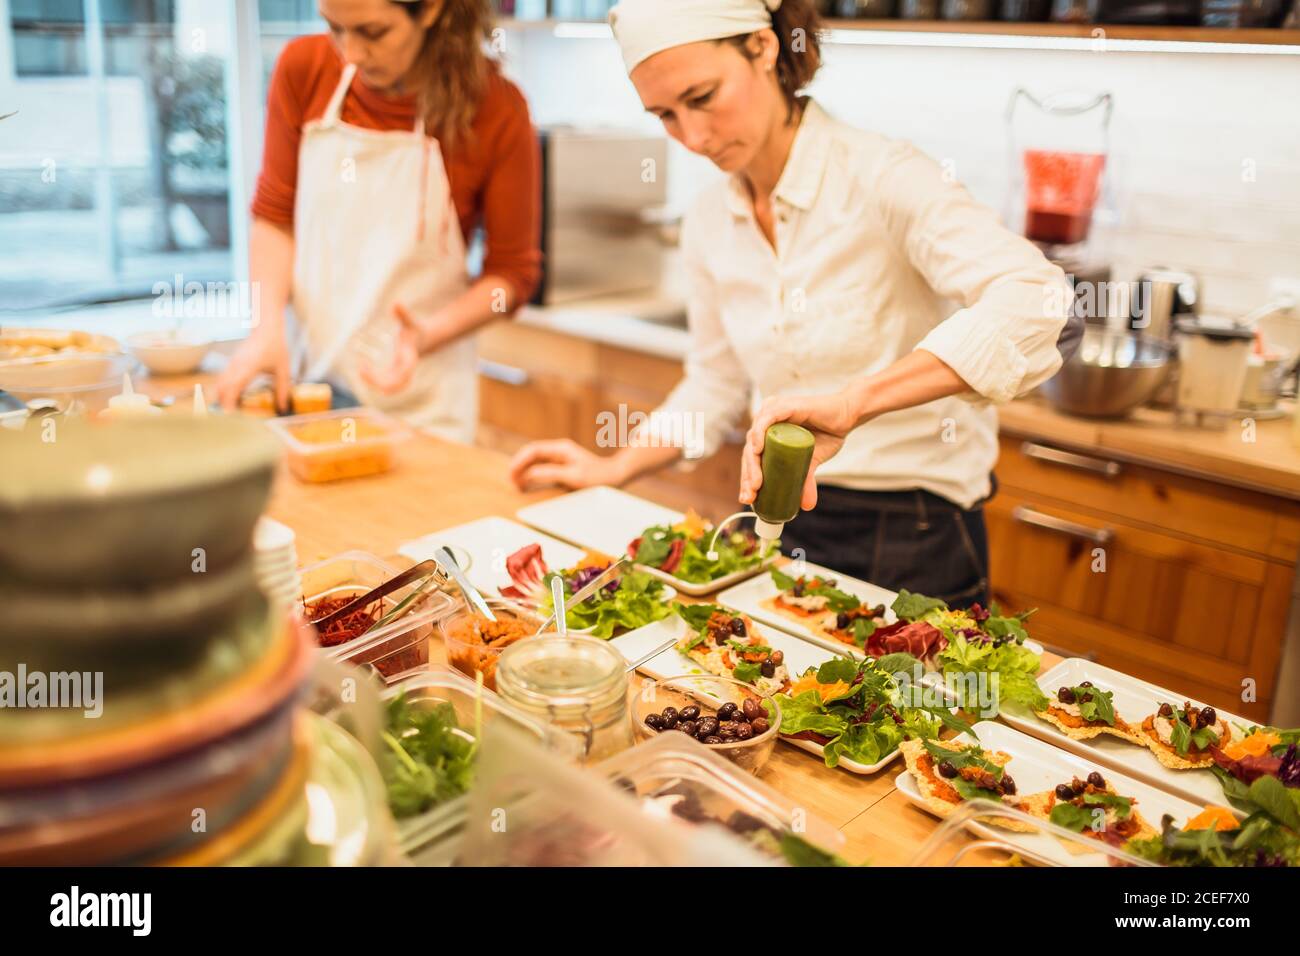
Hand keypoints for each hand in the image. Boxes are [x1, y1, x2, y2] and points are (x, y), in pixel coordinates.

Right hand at [216, 326, 290, 410]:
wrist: (265, 327)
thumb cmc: (275, 346)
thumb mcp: (283, 369)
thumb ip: (283, 389)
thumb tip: (283, 408)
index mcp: (248, 367)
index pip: (233, 387)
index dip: (228, 402)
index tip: (228, 417)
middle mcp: (236, 366)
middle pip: (221, 389)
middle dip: (221, 406)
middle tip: (226, 424)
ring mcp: (231, 365)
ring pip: (219, 385)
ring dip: (221, 400)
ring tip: (227, 417)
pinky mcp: (230, 365)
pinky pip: (222, 381)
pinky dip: (223, 393)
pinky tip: (231, 404)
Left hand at [359, 303, 425, 394]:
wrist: (423, 339)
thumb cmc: (414, 329)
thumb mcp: (409, 321)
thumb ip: (403, 315)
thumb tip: (395, 304)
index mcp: (410, 359)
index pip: (403, 373)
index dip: (391, 374)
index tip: (374, 367)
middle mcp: (406, 370)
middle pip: (395, 385)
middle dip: (378, 382)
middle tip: (361, 370)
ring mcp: (401, 374)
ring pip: (390, 388)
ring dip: (376, 384)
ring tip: (361, 371)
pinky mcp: (396, 373)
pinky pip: (386, 384)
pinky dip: (375, 381)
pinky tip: (363, 370)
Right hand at [508, 439, 627, 491]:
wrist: (616, 477)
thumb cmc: (597, 477)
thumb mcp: (573, 476)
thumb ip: (550, 474)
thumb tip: (528, 475)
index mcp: (560, 449)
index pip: (532, 451)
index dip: (519, 462)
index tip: (511, 475)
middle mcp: (559, 451)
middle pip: (531, 455)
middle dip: (518, 466)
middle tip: (510, 481)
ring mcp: (561, 459)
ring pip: (535, 462)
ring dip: (524, 471)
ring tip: (515, 484)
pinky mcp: (563, 467)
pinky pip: (542, 468)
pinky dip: (532, 475)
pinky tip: (528, 484)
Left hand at [739, 389, 860, 510]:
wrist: (846, 417)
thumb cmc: (827, 435)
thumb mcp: (813, 462)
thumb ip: (806, 480)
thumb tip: (806, 506)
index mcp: (767, 436)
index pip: (752, 459)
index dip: (747, 479)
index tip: (747, 499)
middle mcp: (766, 423)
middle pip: (750, 451)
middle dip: (748, 475)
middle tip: (751, 495)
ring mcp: (773, 412)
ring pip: (754, 438)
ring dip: (752, 462)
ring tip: (756, 483)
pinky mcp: (784, 405)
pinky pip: (767, 419)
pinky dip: (759, 434)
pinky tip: (757, 450)